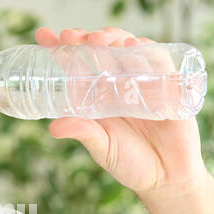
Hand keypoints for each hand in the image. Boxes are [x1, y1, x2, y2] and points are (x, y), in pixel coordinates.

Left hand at [34, 25, 207, 202]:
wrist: (169, 178)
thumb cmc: (132, 165)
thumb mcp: (103, 148)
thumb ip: (83, 133)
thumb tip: (54, 127)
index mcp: (97, 95)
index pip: (76, 64)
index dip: (60, 47)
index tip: (43, 36)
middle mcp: (118, 83)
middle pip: (100, 49)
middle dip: (84, 38)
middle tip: (69, 37)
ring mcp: (143, 81)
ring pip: (127, 48)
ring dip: (112, 37)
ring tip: (98, 40)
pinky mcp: (169, 84)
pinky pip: (159, 59)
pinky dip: (147, 49)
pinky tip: (134, 45)